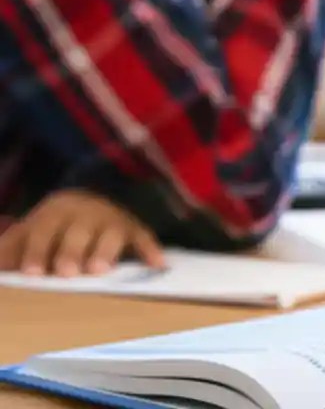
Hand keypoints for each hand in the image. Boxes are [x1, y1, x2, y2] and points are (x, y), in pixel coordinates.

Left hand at [0, 191, 164, 276]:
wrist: (90, 202)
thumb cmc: (55, 229)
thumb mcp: (30, 233)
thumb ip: (11, 250)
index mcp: (56, 211)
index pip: (45, 230)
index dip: (38, 251)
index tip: (33, 274)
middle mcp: (87, 211)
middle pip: (79, 231)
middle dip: (72, 252)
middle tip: (68, 273)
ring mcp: (114, 219)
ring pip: (111, 233)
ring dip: (105, 251)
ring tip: (100, 270)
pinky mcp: (136, 228)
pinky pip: (145, 238)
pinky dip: (151, 250)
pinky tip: (157, 264)